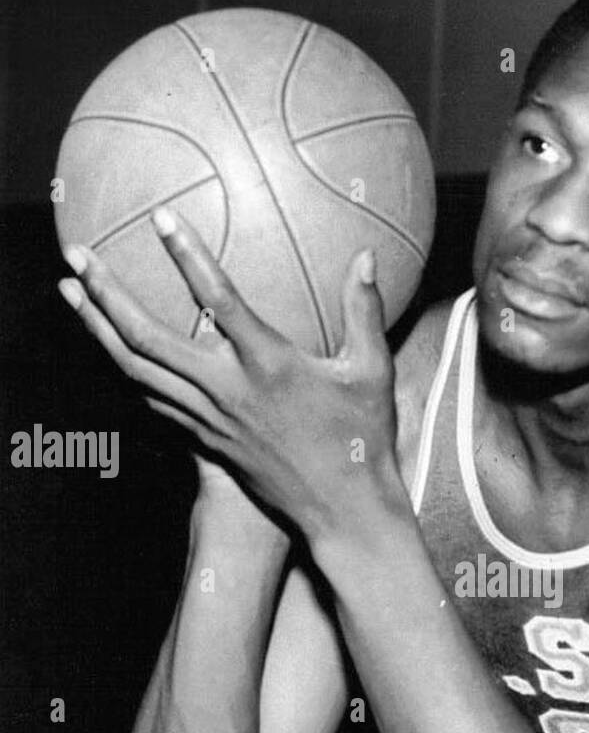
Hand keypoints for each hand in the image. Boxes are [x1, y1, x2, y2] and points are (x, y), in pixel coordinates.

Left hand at [58, 207, 402, 547]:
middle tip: (78, 256)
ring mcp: (211, 419)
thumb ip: (363, 310)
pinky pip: (153, 403)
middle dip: (106, 294)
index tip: (162, 219)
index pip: (220, 300)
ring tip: (72, 294)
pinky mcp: (207, 441)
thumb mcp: (372, 372)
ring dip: (98, 331)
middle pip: (148, 339)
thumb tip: (367, 256)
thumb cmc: (363, 442)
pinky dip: (125, 373)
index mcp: (270, 366)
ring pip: (138, 372)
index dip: (189, 256)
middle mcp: (229, 392)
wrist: (343, 513)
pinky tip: (110, 352)